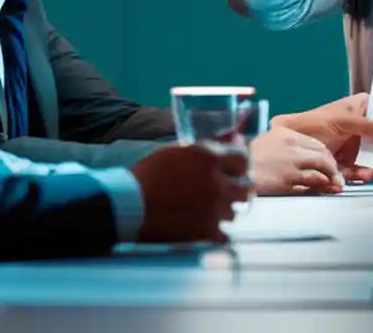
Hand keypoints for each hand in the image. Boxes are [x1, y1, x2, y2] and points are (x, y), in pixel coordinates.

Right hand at [131, 144, 249, 243]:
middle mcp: (217, 183)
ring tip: (207, 210)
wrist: (127, 206)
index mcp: (209, 158)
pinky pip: (224, 233)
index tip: (234, 169)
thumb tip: (228, 138)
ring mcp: (214, 209)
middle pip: (245, 188)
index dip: (239, 165)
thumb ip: (203, 149)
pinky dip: (216, 231)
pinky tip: (205, 228)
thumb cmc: (146, 176)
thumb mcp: (175, 152)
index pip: (243, 159)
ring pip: (234, 211)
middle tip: (225, 192)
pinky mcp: (206, 232)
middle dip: (236, 188)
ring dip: (224, 210)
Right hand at [249, 127, 343, 193]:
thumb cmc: (243, 159)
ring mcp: (290, 164)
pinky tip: (324, 190)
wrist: (232, 173)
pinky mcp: (288, 181)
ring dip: (330, 177)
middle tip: (335, 174)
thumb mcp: (262, 142)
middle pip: (322, 154)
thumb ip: (279, 144)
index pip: (314, 143)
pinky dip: (321, 187)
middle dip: (331, 165)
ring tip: (334, 184)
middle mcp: (291, 146)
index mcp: (284, 133)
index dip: (324, 154)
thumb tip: (294, 152)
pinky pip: (312, 183)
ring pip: (321, 169)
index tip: (328, 162)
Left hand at [271, 93, 372, 183]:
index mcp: (361, 107)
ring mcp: (356, 145)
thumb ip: (367, 126)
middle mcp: (361, 126)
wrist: (288, 147)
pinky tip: (363, 174)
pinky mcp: (349, 162)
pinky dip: (363, 173)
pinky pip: (362, 169)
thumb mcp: (342, 121)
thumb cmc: (310, 124)